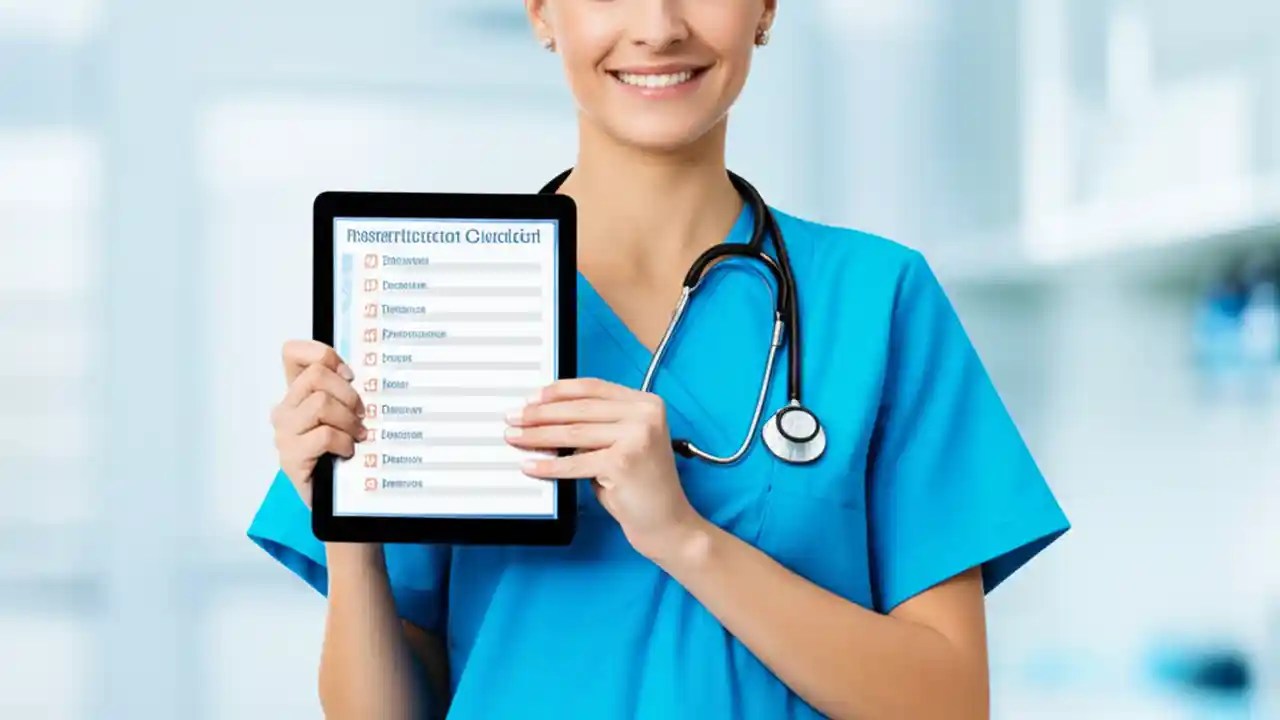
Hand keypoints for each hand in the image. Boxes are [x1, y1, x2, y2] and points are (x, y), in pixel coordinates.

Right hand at [270, 340, 368, 507]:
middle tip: (361, 414)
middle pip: (316, 375)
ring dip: (348, 420)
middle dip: (347, 393)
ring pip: (320, 403)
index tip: (348, 374)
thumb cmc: (341, 453)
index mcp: (297, 393)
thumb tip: (364, 375)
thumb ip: (346, 392)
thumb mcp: (345, 415)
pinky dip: (344, 442)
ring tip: (356, 434)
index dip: (323, 354)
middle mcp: (286, 409)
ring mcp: (285, 433)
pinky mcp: (291, 457)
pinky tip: (347, 451)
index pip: (293, 352)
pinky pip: (324, 435)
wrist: (334, 499)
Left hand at [503, 378, 704, 560]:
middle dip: (539, 414)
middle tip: (513, 418)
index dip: (558, 391)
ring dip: (537, 436)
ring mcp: (637, 437)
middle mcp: (645, 415)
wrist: (668, 522)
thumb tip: (548, 416)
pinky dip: (548, 465)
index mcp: (646, 403)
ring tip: (514, 438)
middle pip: (579, 408)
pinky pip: (574, 462)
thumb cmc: (642, 486)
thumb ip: (598, 426)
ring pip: (572, 433)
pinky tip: (530, 465)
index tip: (532, 398)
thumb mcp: (625, 443)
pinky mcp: (624, 462)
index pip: (593, 387)